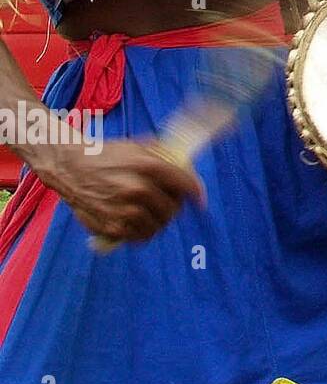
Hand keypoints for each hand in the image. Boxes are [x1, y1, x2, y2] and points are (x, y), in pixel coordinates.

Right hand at [39, 140, 204, 242]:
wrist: (69, 167)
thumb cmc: (105, 154)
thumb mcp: (137, 146)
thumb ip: (163, 155)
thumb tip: (186, 163)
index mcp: (146, 166)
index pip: (184, 183)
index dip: (196, 193)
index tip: (200, 201)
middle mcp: (137, 189)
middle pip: (172, 208)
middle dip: (175, 206)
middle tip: (171, 203)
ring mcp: (123, 210)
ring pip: (158, 225)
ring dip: (160, 221)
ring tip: (154, 213)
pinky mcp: (111, 227)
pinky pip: (139, 237)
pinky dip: (144, 232)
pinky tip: (141, 223)